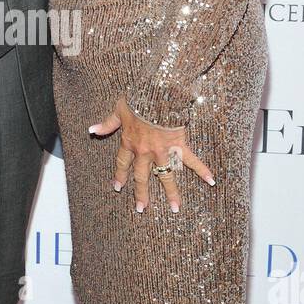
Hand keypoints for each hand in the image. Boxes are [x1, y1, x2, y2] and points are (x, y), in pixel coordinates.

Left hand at [88, 97, 214, 212]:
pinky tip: (211, 181)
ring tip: (176, 208)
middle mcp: (145, 151)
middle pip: (142, 176)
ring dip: (171, 192)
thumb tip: (92, 130)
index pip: (123, 163)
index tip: (118, 187)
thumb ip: (107, 123)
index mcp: (130, 142)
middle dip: (141, 193)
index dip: (120, 175)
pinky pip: (191, 160)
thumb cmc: (138, 100)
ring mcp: (163, 151)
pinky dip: (202, 169)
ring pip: (166, 176)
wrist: (157, 95)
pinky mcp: (179, 145)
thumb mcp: (118, 110)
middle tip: (141, 208)